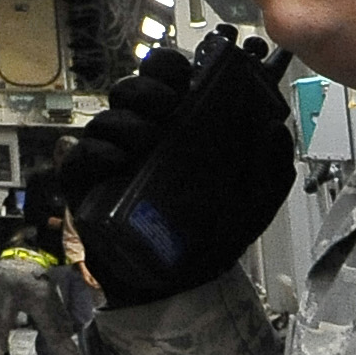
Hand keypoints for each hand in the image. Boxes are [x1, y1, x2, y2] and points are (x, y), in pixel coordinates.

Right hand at [62, 37, 296, 306]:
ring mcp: (112, 156)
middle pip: (130, 89)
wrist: (181, 286)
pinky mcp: (86, 183)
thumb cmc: (213, 236)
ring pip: (105, 117)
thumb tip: (277, 130)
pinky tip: (117, 160)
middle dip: (146, 88)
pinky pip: (78, 155)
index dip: (169, 68)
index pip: (165, 78)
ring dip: (125, 120)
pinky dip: (94, 151)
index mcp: (179, 125)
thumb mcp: (255, 201)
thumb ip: (272, 167)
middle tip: (167, 104)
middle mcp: (142, 133)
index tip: (183, 77)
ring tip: (146, 137)